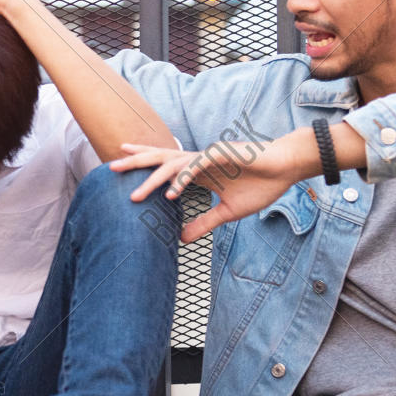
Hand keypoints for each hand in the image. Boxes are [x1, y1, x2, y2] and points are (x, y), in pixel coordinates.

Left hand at [111, 137, 307, 242]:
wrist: (285, 169)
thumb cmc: (261, 185)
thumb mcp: (228, 213)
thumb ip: (204, 223)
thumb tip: (181, 240)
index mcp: (199, 170)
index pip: (164, 168)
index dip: (143, 168)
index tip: (122, 173)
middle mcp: (198, 161)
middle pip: (160, 160)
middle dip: (135, 163)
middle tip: (110, 169)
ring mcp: (208, 156)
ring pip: (172, 165)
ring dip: (152, 180)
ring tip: (134, 195)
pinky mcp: (221, 155)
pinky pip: (196, 168)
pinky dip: (182, 180)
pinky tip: (171, 195)